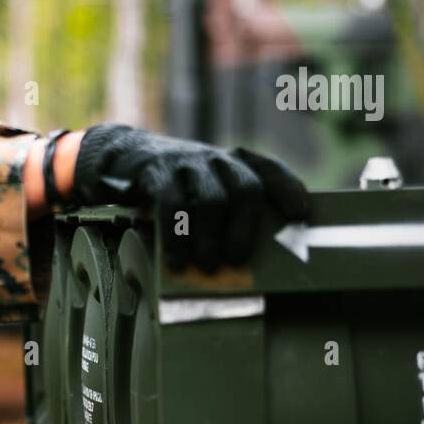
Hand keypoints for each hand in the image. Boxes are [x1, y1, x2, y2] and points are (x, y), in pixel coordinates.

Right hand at [70, 124, 310, 271]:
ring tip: (207, 267)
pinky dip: (177, 235)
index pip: (269, 171)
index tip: (301, 216)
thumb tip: (247, 260)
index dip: (288, 191)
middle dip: (245, 229)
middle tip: (237, 261)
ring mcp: (186, 162)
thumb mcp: (203, 188)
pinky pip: (172, 203)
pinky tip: (176, 259)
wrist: (123, 156)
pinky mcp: (157, 172)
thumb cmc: (173, 185)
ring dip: (211, 239)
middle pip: (245, 188)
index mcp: (232, 163)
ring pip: (212, 199)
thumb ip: (226, 210)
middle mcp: (215, 158)